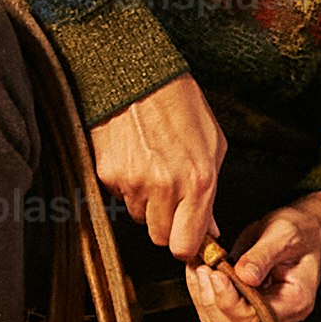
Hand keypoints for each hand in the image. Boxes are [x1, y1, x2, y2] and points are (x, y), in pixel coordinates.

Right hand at [91, 74, 226, 261]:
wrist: (138, 76)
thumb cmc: (181, 105)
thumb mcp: (212, 145)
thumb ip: (211, 192)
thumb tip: (210, 229)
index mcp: (198, 181)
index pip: (185, 244)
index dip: (186, 245)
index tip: (188, 237)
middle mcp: (165, 187)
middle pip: (159, 237)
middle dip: (167, 226)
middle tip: (171, 201)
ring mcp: (133, 183)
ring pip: (138, 217)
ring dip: (147, 204)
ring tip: (153, 169)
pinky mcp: (107, 175)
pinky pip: (119, 197)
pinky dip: (127, 186)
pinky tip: (135, 159)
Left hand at [185, 190, 320, 321]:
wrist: (302, 231)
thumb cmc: (299, 233)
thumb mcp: (283, 235)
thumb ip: (263, 255)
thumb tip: (243, 275)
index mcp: (296, 301)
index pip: (257, 318)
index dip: (231, 301)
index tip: (217, 275)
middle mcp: (281, 317)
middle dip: (214, 303)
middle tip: (204, 271)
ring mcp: (263, 317)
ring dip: (205, 299)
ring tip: (201, 268)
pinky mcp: (247, 310)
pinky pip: (219, 316)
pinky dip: (204, 296)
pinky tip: (202, 273)